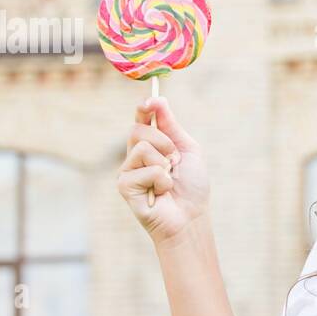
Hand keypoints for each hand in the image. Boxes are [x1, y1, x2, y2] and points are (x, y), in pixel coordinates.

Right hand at [117, 96, 209, 243]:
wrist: (191, 217)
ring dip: (164, 163)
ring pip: (141, 147)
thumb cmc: (191, 187)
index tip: (150, 102)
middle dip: (163, 141)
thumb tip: (157, 98)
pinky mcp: (124, 186)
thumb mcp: (187, 150)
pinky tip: (161, 192)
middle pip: (137, 129)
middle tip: (174, 160)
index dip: (144, 108)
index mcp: (151, 146)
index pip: (141, 120)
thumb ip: (171, 125)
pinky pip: (143, 169)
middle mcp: (136, 156)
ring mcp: (128, 171)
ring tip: (169, 180)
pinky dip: (160, 179)